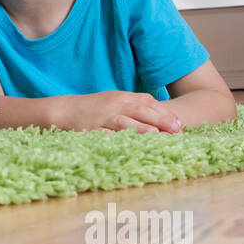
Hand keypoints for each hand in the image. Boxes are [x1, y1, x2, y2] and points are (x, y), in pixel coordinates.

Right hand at [66, 91, 183, 134]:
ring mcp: (102, 118)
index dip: (164, 113)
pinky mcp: (91, 130)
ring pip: (124, 123)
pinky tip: (127, 145)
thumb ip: (137, 105)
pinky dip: (117, 140)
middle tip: (177, 129)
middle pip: (140, 111)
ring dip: (140, 129)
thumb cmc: (94, 108)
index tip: (180, 124)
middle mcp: (114, 106)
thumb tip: (164, 114)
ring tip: (155, 134)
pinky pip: (105, 135)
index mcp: (122, 97)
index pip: (147, 103)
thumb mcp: (116, 101)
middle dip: (159, 120)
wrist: (64, 110)